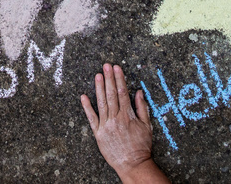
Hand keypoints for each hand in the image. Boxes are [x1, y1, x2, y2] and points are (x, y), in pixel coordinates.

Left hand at [80, 63, 158, 181]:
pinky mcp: (98, 134)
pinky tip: (83, 97)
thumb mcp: (147, 126)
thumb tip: (139, 92)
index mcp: (128, 116)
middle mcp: (116, 118)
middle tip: (106, 65)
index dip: (119, 79)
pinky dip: (87, 107)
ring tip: (97, 75)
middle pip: (111, 94)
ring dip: (99, 88)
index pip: (122, 92)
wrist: (133, 164)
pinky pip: (91, 118)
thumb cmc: (141, 146)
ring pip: (101, 103)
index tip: (116, 68)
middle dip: (109, 78)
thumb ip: (142, 108)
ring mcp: (106, 126)